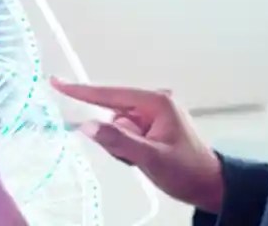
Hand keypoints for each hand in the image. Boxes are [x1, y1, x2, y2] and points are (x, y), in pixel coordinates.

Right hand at [53, 78, 224, 212]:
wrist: (210, 186)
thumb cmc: (187, 171)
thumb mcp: (151, 158)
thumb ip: (118, 141)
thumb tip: (88, 125)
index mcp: (156, 102)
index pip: (110, 94)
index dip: (82, 91)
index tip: (57, 82)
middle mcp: (154, 102)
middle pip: (113, 114)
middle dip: (116, 138)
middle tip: (135, 157)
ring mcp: (153, 113)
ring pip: (117, 126)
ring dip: (123, 146)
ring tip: (144, 160)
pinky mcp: (152, 124)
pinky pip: (126, 133)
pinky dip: (128, 148)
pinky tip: (144, 158)